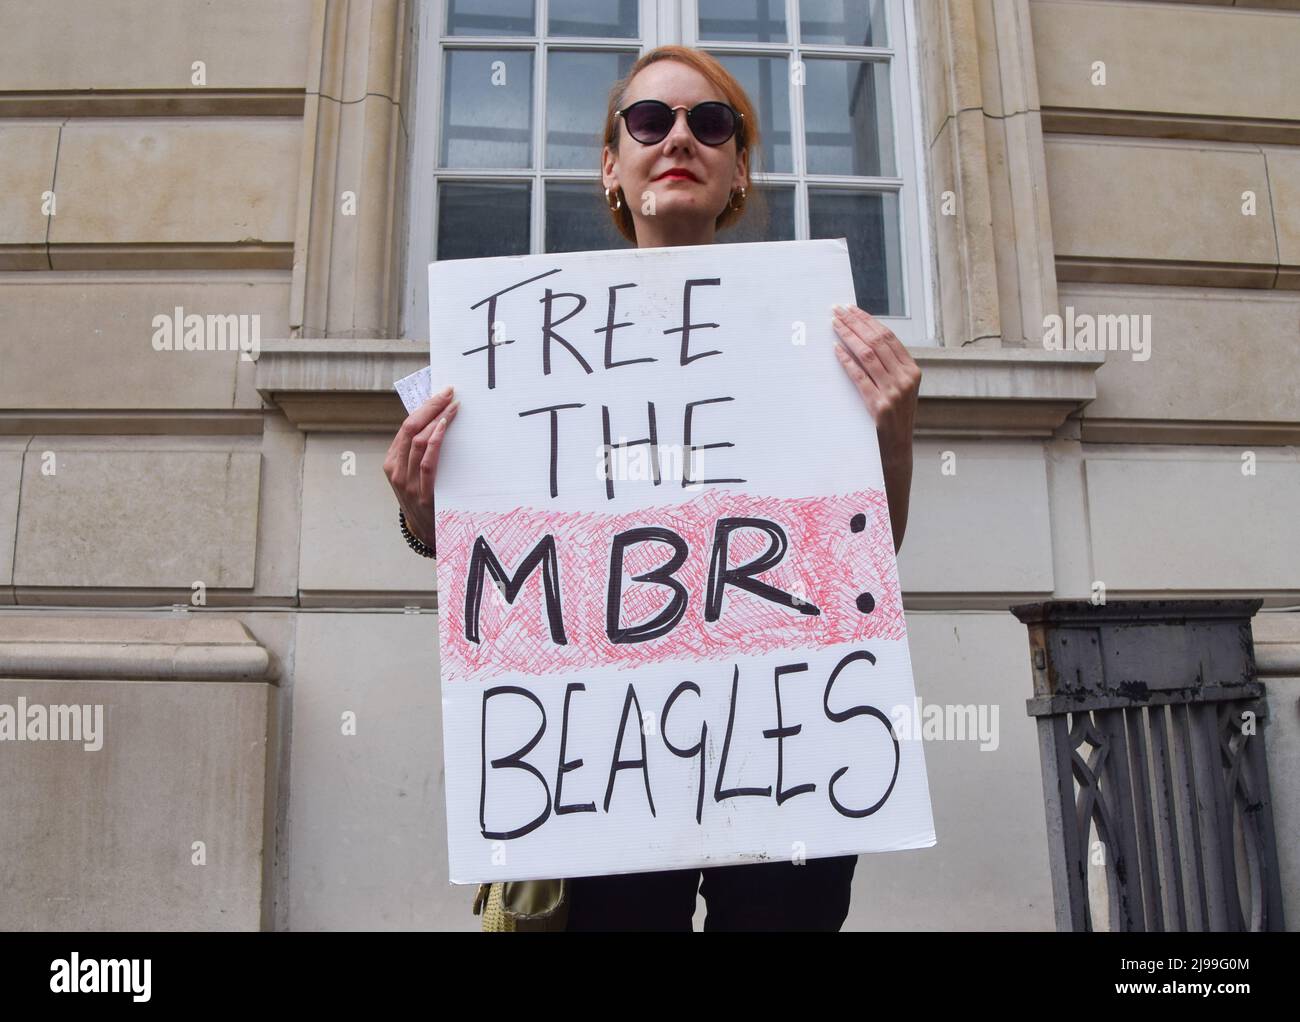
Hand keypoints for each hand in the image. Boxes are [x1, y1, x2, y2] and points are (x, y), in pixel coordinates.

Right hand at [383, 385, 459, 546]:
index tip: (441, 394)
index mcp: (391, 463)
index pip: (405, 427)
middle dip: (430, 407)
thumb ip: (418, 454)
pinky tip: (445, 426)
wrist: (427, 533)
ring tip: (453, 406)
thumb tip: (438, 421)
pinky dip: (435, 440)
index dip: (423, 407)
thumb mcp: (413, 476)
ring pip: (417, 441)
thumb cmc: (424, 498)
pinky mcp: (422, 492)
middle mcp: (396, 471)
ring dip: (437, 419)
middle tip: (448, 393)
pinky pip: (427, 461)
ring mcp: (407, 482)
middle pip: (410, 429)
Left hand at [830, 304, 920, 459]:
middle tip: (837, 311)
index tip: (852, 309)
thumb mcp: (902, 387)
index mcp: (913, 370)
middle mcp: (905, 378)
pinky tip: (836, 349)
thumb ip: (892, 366)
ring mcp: (893, 392)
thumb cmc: (897, 415)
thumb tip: (867, 337)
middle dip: (854, 322)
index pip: (888, 337)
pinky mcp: (878, 405)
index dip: (868, 320)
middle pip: (876, 341)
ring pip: (866, 355)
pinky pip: (859, 377)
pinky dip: (846, 361)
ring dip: (848, 336)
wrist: (898, 446)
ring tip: (834, 325)